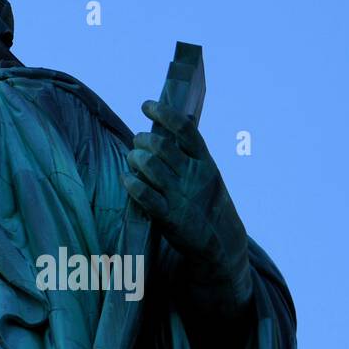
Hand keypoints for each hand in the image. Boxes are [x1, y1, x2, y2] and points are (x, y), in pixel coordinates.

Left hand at [124, 99, 252, 318]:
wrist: (221, 243)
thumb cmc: (207, 201)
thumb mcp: (207, 173)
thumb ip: (190, 151)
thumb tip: (174, 119)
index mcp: (205, 162)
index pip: (184, 130)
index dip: (164, 113)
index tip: (146, 105)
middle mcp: (194, 176)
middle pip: (162, 146)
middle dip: (143, 140)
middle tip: (137, 142)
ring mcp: (182, 197)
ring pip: (151, 167)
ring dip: (135, 158)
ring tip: (132, 158)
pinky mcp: (170, 218)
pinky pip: (146, 197)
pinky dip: (133, 185)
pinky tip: (127, 179)